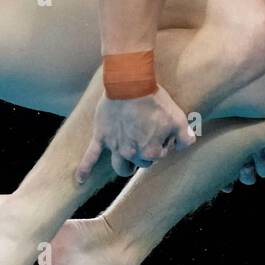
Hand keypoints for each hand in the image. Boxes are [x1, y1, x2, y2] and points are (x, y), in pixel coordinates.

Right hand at [76, 85, 196, 181]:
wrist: (130, 85)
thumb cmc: (156, 101)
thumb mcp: (178, 118)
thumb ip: (185, 137)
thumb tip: (184, 146)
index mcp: (151, 151)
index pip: (159, 156)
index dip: (163, 144)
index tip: (163, 130)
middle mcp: (132, 153)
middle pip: (141, 161)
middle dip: (146, 153)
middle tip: (149, 135)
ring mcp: (115, 146)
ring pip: (120, 166)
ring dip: (126, 167)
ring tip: (129, 166)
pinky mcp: (101, 137)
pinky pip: (90, 156)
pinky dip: (84, 169)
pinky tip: (79, 180)